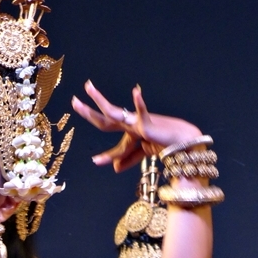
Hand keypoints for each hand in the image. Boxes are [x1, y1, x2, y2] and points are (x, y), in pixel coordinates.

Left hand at [71, 82, 200, 171]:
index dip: (105, 155)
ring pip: (115, 113)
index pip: (113, 142)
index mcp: (128, 130)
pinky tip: (136, 92)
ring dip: (100, 102)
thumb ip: (128, 158)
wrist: (183, 140)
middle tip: (74, 102)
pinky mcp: (148, 123)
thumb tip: (114, 168)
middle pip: (105, 120)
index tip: (95, 161)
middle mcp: (130, 123)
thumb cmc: (165, 141)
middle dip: (89, 112)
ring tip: (89, 89)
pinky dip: (139, 103)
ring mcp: (138, 122)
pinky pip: (143, 112)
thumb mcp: (143, 152)